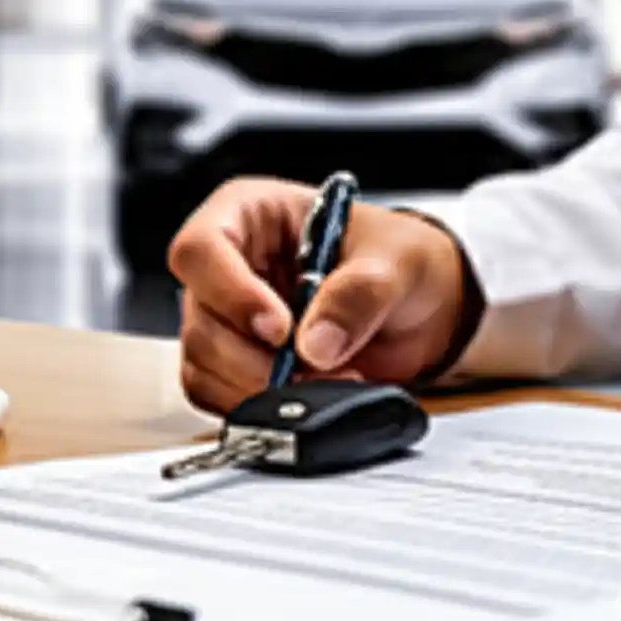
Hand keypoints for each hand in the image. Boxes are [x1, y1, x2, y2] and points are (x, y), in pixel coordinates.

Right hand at [169, 177, 468, 413]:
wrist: (419, 308)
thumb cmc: (400, 260)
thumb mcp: (396, 262)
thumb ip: (360, 295)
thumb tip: (315, 342)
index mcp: (250, 213)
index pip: (202, 249)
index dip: (232, 294)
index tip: (280, 329)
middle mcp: (227, 264)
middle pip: (201, 319)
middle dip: (256, 359)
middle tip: (316, 370)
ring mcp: (225, 317)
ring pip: (204, 363)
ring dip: (262, 388)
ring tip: (327, 381)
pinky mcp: (234, 363)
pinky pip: (218, 394)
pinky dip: (260, 408)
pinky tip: (308, 397)